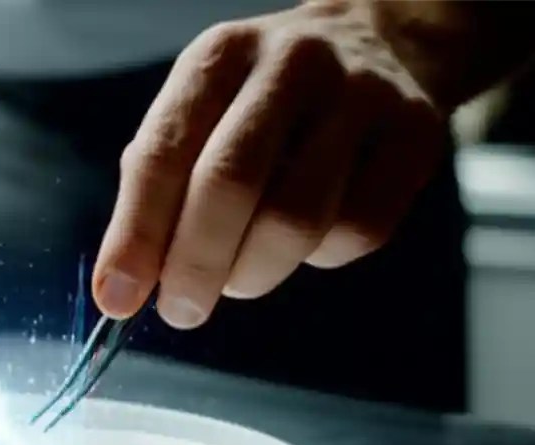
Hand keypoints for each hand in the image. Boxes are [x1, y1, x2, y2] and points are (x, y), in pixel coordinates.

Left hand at [93, 0, 445, 327]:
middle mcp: (290, 64)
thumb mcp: (201, 115)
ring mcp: (361, 95)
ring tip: (241, 275)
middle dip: (196, 265)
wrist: (382, 44)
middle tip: (181, 310)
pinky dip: (321, 258)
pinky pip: (359, 230)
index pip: (162, 154)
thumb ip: (157, 190)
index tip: (117, 296)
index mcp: (219, 57)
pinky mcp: (417, 135)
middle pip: (230, 183)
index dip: (134, 234)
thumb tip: (124, 283)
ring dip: (255, 272)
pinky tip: (308, 241)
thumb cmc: (264, 103)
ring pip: (296, 218)